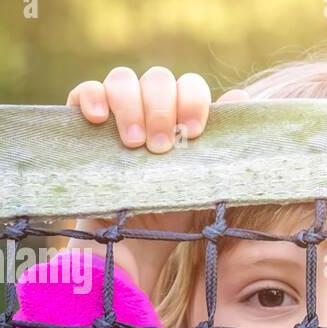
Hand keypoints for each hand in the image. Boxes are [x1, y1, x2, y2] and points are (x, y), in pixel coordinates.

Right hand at [63, 66, 250, 294]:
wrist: (134, 250)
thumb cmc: (173, 218)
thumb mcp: (204, 184)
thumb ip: (220, 147)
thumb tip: (243, 99)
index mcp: (180, 119)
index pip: (189, 85)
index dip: (192, 100)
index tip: (192, 133)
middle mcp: (149, 110)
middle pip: (157, 78)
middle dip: (162, 108)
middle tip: (160, 149)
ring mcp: (115, 116)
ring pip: (122, 79)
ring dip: (131, 106)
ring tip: (134, 145)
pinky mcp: (83, 127)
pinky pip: (83, 91)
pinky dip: (91, 96)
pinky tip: (98, 119)